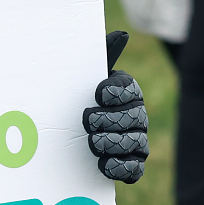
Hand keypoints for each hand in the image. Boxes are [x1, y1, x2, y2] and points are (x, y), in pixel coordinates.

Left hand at [83, 31, 148, 183]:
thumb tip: (121, 34)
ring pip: (134, 143)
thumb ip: (100, 57)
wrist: (66, 137)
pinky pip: (135, 169)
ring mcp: (137, 141)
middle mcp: (137, 116)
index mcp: (127, 92)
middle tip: (87, 121)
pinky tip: (103, 163)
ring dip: (111, 142)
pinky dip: (119, 167)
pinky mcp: (132, 165)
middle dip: (108, 120)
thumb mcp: (83, 78)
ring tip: (91, 142)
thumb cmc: (77, 100)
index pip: (131, 89)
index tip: (97, 93)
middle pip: (133, 118)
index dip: (115, 92)